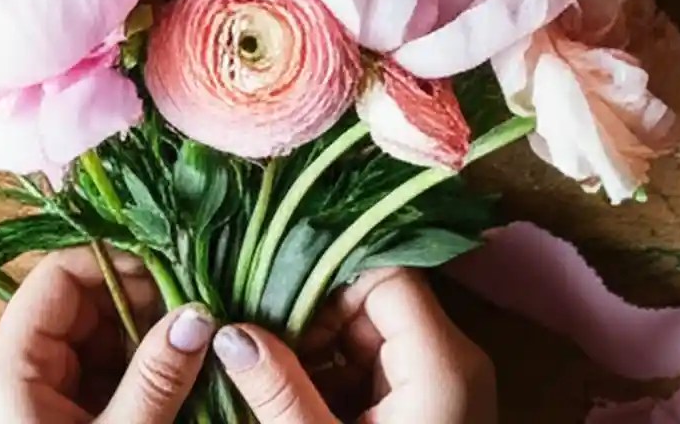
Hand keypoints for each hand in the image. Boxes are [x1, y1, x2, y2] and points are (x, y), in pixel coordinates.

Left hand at [0, 248, 216, 423]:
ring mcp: (26, 390)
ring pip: (90, 338)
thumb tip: (200, 314)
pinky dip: (134, 368)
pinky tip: (178, 375)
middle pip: (77, 303)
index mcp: (7, 362)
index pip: (60, 276)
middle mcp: (9, 365)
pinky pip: (91, 372)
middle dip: (141, 301)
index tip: (180, 273)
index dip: (119, 263)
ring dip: (144, 336)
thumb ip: (158, 377)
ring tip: (199, 342)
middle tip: (202, 309)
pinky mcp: (45, 414)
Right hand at [213, 268, 494, 423]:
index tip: (271, 310)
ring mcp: (443, 384)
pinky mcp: (428, 406)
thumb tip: (227, 330)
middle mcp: (452, 361)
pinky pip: (374, 369)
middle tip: (256, 345)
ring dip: (314, 352)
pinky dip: (331, 378)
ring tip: (267, 377)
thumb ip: (276, 388)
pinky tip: (294, 403)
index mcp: (442, 362)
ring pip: (367, 335)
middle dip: (309, 320)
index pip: (384, 273)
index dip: (324, 279)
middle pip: (373, 302)